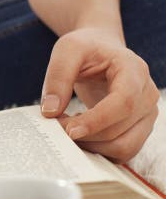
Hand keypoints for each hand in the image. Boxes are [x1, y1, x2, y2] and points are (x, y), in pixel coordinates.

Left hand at [40, 27, 159, 162]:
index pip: (124, 103)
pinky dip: (99, 151)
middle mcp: (147, 95)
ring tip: (68, 129)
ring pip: (124, 147)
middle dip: (85, 135)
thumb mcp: (67, 50)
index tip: (68, 130)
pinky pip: (123, 151)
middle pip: (121, 130)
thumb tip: (50, 112)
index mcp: (134, 70)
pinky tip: (81, 134)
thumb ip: (57, 78)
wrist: (100, 49)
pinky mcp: (139, 128)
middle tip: (55, 127)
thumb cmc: (85, 47)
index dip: (97, 121)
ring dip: (92, 147)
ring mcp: (147, 114)